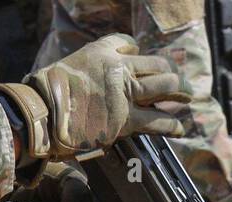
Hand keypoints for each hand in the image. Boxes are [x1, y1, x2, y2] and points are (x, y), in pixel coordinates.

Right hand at [0, 34, 188, 162]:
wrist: (43, 112)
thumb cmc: (50, 91)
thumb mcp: (70, 64)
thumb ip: (91, 64)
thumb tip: (101, 73)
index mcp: (102, 52)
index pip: (130, 44)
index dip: (141, 54)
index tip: (147, 62)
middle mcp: (118, 69)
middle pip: (158, 66)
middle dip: (173, 74)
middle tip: (182, 84)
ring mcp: (125, 94)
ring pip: (164, 87)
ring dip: (180, 93)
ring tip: (188, 98)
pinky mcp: (126, 120)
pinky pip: (158, 120)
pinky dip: (172, 124)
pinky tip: (180, 128)